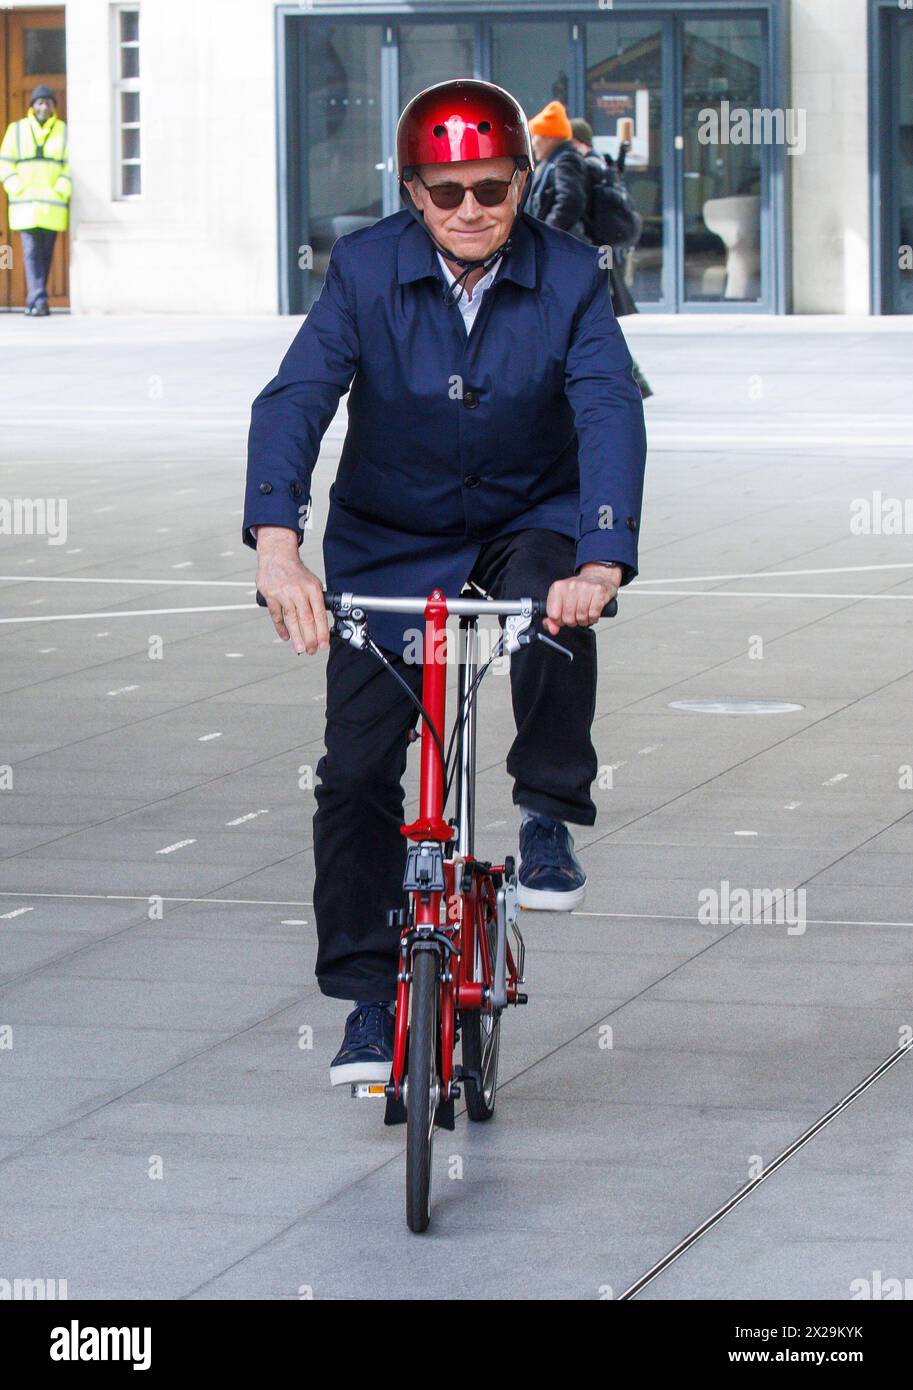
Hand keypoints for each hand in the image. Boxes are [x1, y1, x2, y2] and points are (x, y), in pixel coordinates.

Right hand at [255, 527, 329, 654]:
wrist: (278, 557)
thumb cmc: (297, 573)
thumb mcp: (313, 583)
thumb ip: (317, 602)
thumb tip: (322, 624)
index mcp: (312, 589)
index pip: (319, 614)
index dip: (322, 631)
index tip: (324, 645)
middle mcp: (299, 591)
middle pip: (306, 619)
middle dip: (310, 638)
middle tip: (312, 650)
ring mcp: (284, 594)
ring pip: (291, 619)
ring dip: (296, 636)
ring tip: (300, 648)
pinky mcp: (270, 596)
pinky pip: (277, 615)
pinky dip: (281, 628)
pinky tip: (286, 637)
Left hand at [543, 564, 620, 636]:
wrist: (596, 577)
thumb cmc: (577, 591)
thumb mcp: (560, 601)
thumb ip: (552, 618)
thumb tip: (553, 630)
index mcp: (557, 588)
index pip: (553, 615)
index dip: (559, 621)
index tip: (563, 617)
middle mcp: (570, 586)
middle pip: (568, 618)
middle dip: (573, 621)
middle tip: (575, 615)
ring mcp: (585, 588)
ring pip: (581, 617)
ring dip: (583, 620)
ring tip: (584, 613)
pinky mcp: (598, 591)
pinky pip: (593, 615)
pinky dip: (593, 618)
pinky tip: (592, 613)